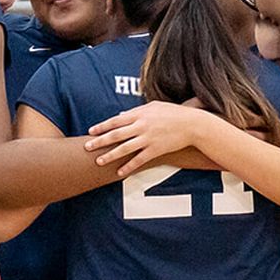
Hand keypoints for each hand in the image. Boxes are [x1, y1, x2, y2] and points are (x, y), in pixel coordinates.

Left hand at [84, 101, 209, 175]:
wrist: (192, 124)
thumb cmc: (173, 113)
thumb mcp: (154, 106)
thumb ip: (136, 111)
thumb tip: (120, 116)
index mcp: (140, 114)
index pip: (115, 121)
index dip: (102, 127)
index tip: (91, 131)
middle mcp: (141, 126)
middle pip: (116, 135)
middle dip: (99, 142)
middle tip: (87, 147)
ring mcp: (148, 139)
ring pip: (124, 149)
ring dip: (110, 156)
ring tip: (99, 161)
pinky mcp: (155, 150)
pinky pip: (139, 160)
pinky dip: (128, 167)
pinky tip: (120, 172)